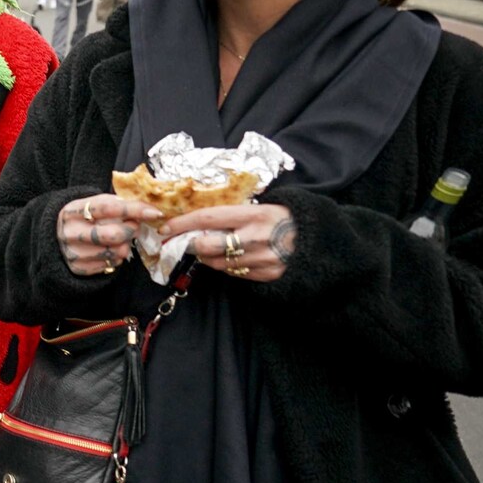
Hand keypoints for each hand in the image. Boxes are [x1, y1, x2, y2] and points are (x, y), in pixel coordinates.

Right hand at [56, 193, 164, 276]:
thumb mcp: (91, 204)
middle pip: (114, 234)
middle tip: (134, 225)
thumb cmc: (82, 218)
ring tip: (120, 238)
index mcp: (73, 211)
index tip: (154, 212)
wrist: (55, 237)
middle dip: (132, 229)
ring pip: (117, 252)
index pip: (108, 208)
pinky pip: (112, 264)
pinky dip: (117, 256)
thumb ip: (115, 203)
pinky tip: (110, 249)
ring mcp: (74, 252)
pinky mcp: (79, 268)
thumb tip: (146, 208)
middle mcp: (70, 232)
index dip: (134, 210)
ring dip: (126, 244)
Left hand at [160, 203, 293, 283]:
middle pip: (206, 246)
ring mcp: (261, 259)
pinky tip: (236, 257)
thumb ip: (235, 214)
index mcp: (253, 215)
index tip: (165, 228)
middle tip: (188, 242)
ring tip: (216, 248)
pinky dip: (229, 266)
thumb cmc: (286, 218)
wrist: (317, 239)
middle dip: (192, 245)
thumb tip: (200, 220)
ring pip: (218, 264)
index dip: (182, 223)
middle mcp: (255, 238)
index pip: (207, 218)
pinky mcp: (267, 275)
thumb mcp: (263, 207)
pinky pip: (235, 273)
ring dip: (210, 257)